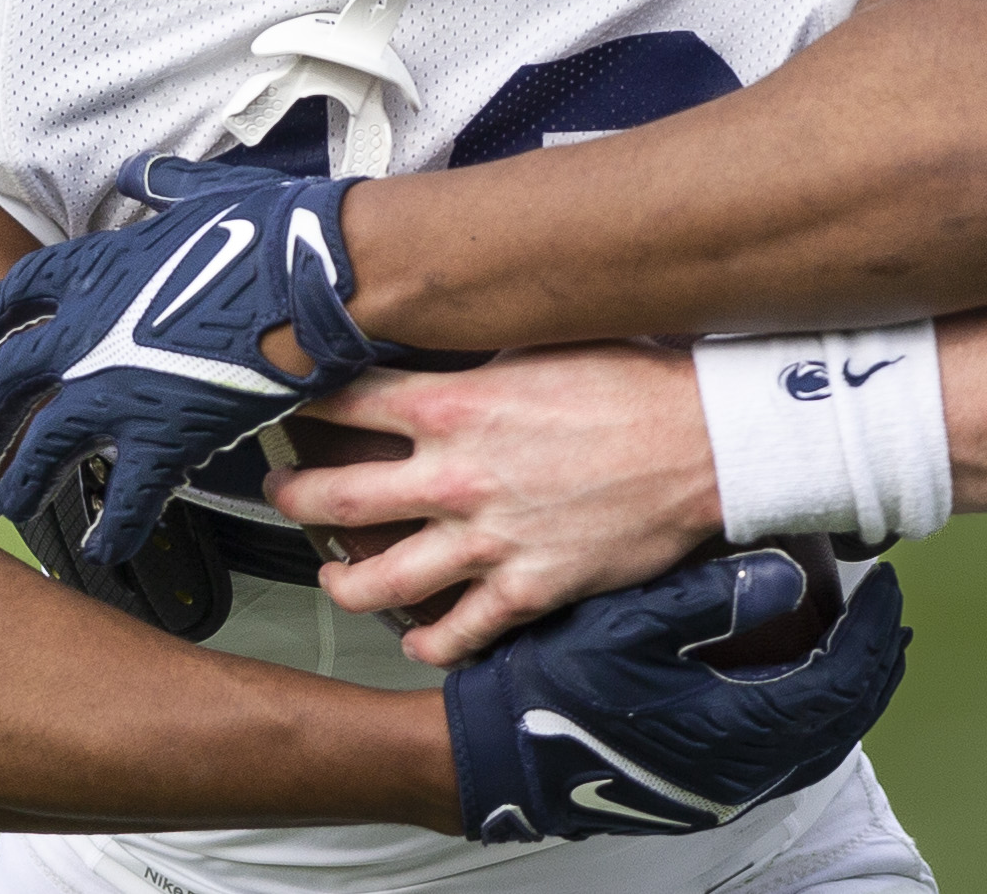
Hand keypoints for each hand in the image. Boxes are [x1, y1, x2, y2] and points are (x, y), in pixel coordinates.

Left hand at [0, 154, 396, 564]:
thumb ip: (162, 187)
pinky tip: (102, 549)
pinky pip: (124, 498)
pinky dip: (111, 529)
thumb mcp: (201, 192)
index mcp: (96, 272)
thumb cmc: (267, 230)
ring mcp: (119, 392)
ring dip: (25, 480)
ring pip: (45, 449)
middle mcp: (89, 335)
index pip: (17, 297)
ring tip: (14, 503)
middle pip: (11, 382)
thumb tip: (143, 173)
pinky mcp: (164, 439)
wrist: (308, 275)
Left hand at [267, 344, 722, 665]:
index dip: (302, 401)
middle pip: (333, 499)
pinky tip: (418, 638)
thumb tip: (435, 343)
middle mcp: (455, 474)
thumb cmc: (633, 382)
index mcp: (454, 403)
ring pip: (376, 581)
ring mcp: (487, 539)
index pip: (345, 400)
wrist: (705, 443)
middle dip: (291, 498)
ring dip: (340, 583)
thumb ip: (476, 357)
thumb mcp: (540, 343)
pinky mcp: (527, 588)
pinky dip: (428, 643)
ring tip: (331, 576)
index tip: (284, 401)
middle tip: (281, 493)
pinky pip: (457, 632)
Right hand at [445, 548, 908, 842]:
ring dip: (844, 695)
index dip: (874, 631)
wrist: (491, 755)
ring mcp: (717, 790)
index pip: (841, 682)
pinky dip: (805, 721)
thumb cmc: (547, 692)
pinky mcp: (695, 793)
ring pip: (814, 745)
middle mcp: (736, 772)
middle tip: (886, 616)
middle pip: (842, 721)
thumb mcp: (624, 623)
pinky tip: (792, 689)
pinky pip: (780, 760)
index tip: (884, 588)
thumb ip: (708, 594)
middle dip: (873, 665)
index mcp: (731, 730)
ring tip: (853, 646)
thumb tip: (783, 568)